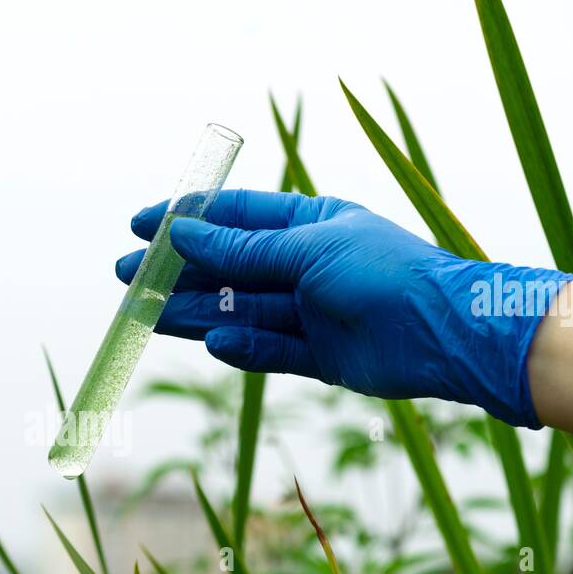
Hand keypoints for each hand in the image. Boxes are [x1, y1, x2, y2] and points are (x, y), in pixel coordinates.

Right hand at [116, 189, 572, 427]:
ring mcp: (310, 311)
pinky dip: (239, 347)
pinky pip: (266, 349)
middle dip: (177, 273)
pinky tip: (210, 342)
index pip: (233, 218)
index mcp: (308, 224)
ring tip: (145, 315)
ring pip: (238, 311)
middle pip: (227, 269)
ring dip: (194, 312)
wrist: (446, 333)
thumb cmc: (384, 273)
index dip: (186, 222)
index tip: (140, 225)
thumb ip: (241, 249)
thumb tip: (182, 233)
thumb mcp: (306, 251)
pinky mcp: (318, 355)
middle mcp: (305, 265)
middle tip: (126, 278)